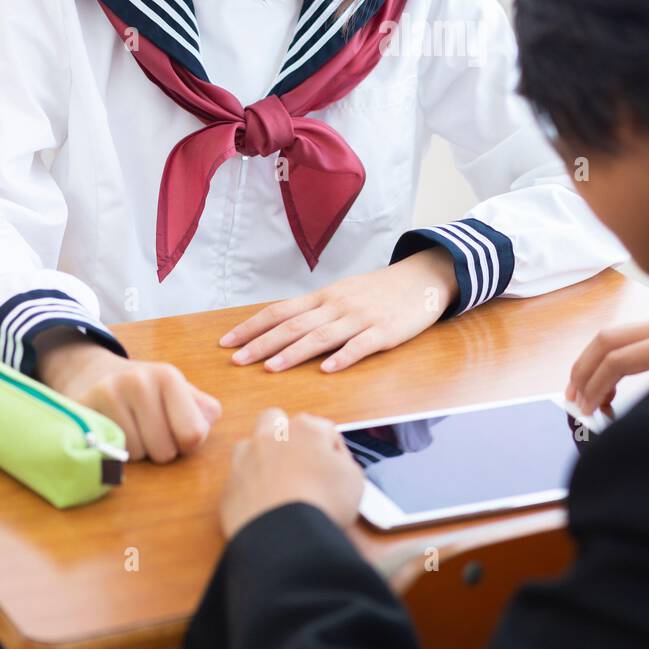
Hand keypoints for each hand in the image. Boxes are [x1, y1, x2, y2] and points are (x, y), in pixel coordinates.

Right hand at [34, 330, 221, 462]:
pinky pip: (108, 452)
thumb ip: (203, 412)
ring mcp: (108, 393)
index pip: (192, 435)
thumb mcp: (180, 392)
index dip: (186, 443)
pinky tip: (111, 433)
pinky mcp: (83, 408)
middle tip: (149, 431)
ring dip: (135, 451)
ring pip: (136, 455)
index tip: (175, 431)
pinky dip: (112, 451)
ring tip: (130, 429)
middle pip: (164, 451)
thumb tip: (198, 433)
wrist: (94, 373)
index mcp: (168, 376)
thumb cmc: (147, 391)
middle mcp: (138, 381)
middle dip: (160, 450)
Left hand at [219, 247, 459, 372]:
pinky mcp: (385, 331)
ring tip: (270, 368)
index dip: (252, 327)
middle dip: (262, 343)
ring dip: (293, 352)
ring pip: (321, 336)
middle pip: (294, 325)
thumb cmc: (378, 291)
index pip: (279, 311)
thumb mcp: (343, 293)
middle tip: (236, 360)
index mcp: (324, 296)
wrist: (421, 278)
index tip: (226, 342)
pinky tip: (327, 369)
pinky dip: (343, 357)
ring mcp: (361, 318)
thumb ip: (315, 310)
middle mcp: (337, 305)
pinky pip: (361, 345)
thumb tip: (279, 327)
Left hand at [219, 408, 364, 539]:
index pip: (323, 428)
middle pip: (277, 421)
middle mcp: (270, 436)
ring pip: (249, 446)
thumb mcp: (354, 478)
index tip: (335, 470)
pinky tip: (263, 507)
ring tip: (277, 484)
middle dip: (286, 435)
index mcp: (305, 429)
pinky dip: (248, 490)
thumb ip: (343, 460)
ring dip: (261, 458)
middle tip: (299, 463)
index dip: (332, 450)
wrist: (284, 537)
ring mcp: (244, 460)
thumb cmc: (322, 503)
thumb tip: (334, 462)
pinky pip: (238, 481)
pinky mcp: (228, 487)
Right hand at [565, 311, 648, 415]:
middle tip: (572, 399)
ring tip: (585, 396)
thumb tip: (608, 418)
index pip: (617, 360)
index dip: (594, 387)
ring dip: (592, 364)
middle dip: (583, 371)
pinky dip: (610, 359)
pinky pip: (629, 337)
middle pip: (607, 339)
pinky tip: (608, 386)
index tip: (584, 410)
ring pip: (613, 335)